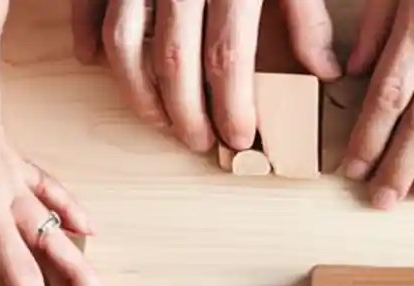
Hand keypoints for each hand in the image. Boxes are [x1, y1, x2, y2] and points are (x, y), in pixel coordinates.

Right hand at [74, 0, 341, 151]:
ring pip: (124, 45)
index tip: (241, 138)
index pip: (228, 62)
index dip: (233, 109)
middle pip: (173, 65)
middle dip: (186, 116)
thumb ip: (308, 17)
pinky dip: (87, 37)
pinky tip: (96, 65)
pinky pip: (87, 6)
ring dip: (139, 94)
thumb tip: (326, 72)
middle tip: (200, 142)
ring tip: (160, 120)